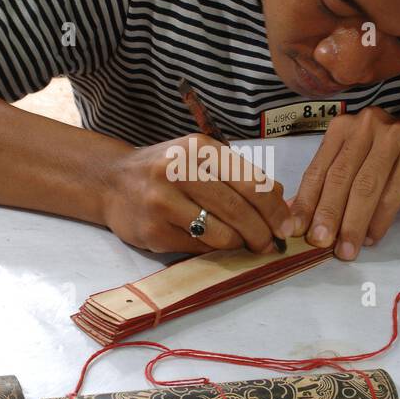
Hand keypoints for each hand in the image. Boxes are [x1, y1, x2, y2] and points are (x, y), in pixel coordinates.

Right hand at [103, 134, 293, 253]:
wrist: (112, 181)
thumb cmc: (166, 170)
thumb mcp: (201, 158)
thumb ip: (239, 174)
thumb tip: (282, 200)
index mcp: (198, 148)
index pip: (250, 182)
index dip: (275, 209)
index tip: (287, 226)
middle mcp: (179, 171)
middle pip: (238, 210)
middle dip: (262, 233)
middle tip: (271, 244)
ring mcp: (163, 202)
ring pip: (221, 234)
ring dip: (239, 244)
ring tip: (243, 244)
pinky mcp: (153, 231)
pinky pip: (198, 248)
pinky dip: (213, 249)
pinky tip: (212, 243)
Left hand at [288, 108, 399, 257]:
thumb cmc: (391, 161)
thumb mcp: (357, 165)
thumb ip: (329, 186)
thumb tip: (297, 218)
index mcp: (343, 128)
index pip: (318, 169)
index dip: (306, 202)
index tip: (295, 231)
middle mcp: (366, 126)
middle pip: (340, 177)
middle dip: (328, 214)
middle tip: (319, 243)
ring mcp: (394, 136)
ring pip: (365, 187)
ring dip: (353, 223)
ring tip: (346, 249)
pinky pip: (392, 193)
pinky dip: (379, 220)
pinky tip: (372, 237)